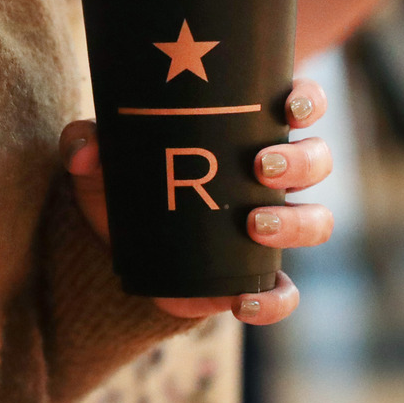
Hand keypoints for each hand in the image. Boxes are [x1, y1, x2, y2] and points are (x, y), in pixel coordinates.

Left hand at [60, 79, 332, 324]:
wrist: (115, 244)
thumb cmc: (123, 178)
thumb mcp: (102, 157)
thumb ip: (86, 142)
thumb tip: (86, 151)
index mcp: (249, 130)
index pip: (299, 104)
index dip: (308, 101)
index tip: (289, 106)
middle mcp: (271, 175)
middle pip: (317, 160)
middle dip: (301, 162)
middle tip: (261, 166)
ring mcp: (271, 225)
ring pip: (316, 219)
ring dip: (297, 222)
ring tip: (256, 223)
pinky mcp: (255, 275)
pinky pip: (285, 292)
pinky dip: (274, 300)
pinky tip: (245, 301)